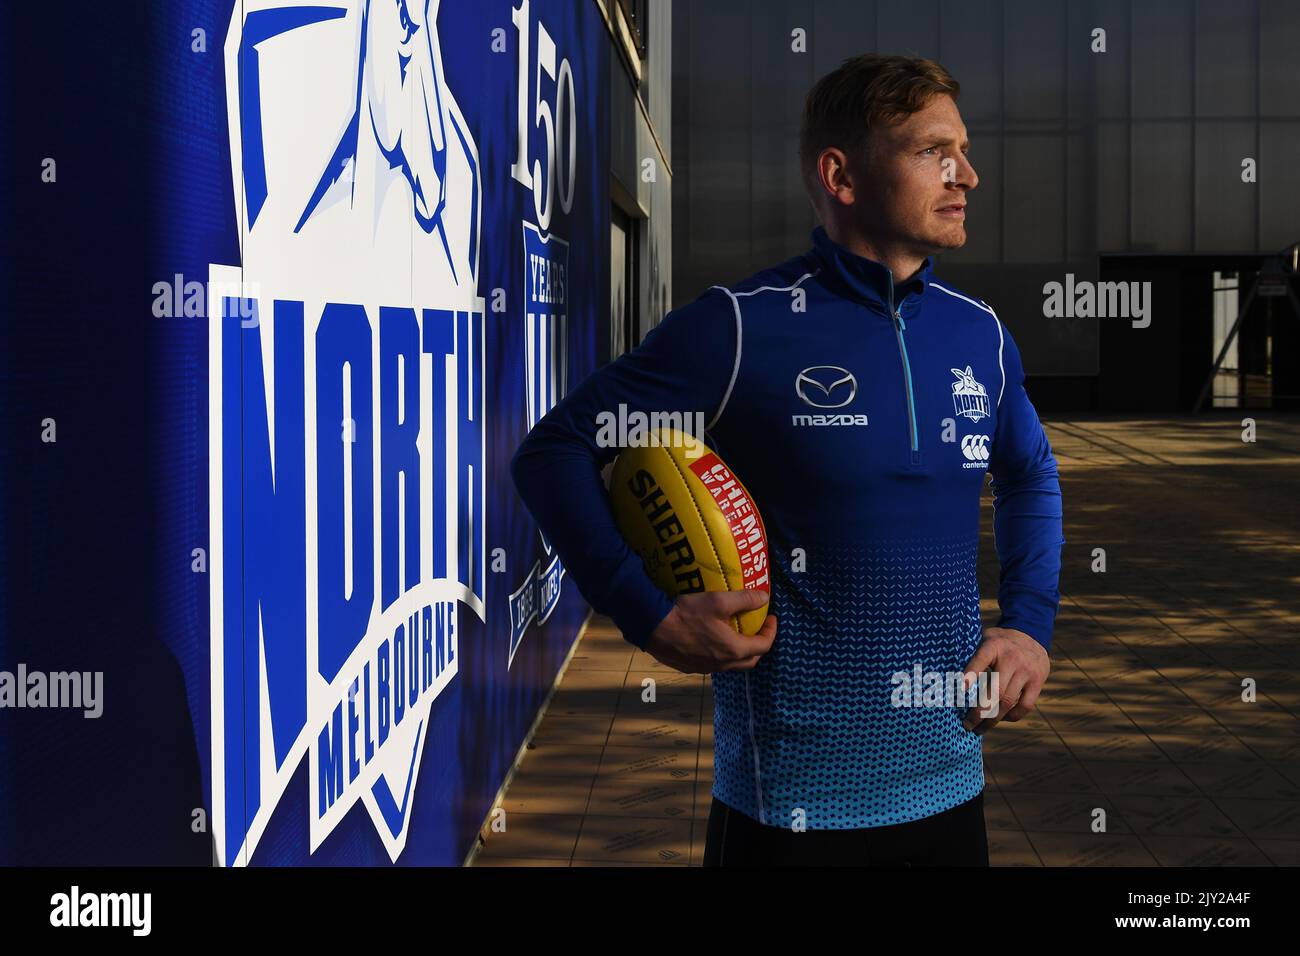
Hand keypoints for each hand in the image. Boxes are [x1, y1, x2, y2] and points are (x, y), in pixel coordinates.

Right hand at [644, 590, 776, 674]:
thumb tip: (764, 598)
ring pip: (731, 665)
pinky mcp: (690, 667)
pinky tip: (713, 641)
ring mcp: (705, 668)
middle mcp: (722, 664)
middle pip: (750, 661)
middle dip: (759, 646)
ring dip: (740, 652)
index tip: (771, 618)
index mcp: (733, 649)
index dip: (771, 632)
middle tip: (758, 629)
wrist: (652, 625)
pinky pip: (714, 665)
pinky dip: (722, 655)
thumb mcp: (718, 600)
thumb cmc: (687, 613)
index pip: (763, 646)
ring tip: (737, 634)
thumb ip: (744, 599)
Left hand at [960, 626, 1049, 734]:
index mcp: (993, 646)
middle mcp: (1011, 658)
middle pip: (995, 691)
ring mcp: (1026, 670)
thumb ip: (972, 655)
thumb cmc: (999, 642)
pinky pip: (1025, 705)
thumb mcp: (984, 639)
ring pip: (1008, 701)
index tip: (960, 689)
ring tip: (980, 729)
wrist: (1031, 634)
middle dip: (979, 712)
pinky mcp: (1038, 681)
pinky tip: (1001, 719)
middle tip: (967, 725)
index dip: (971, 674)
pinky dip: (1012, 716)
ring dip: (992, 720)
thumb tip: (951, 679)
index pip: (981, 659)